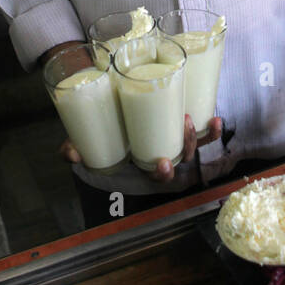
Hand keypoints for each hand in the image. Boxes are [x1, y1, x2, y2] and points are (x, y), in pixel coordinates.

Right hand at [60, 115, 222, 179]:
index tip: (162, 164)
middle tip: (183, 126)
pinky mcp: (180, 123)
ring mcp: (174, 140)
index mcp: (144, 164)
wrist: (107, 107)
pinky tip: (215, 118)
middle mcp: (163, 154)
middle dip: (187, 146)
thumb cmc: (98, 130)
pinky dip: (211, 128)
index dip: (164, 174)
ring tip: (192, 118)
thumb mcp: (82, 140)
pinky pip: (201, 130)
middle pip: (183, 158)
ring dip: (199, 135)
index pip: (160, 178)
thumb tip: (69, 152)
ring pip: (195, 145)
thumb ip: (72, 149)